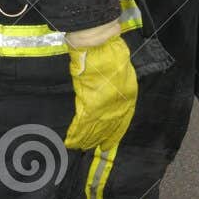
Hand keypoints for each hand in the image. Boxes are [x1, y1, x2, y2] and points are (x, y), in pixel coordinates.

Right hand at [64, 26, 137, 149]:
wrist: (100, 50)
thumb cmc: (112, 55)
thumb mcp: (123, 72)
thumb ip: (118, 86)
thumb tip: (110, 93)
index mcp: (128, 99)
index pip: (122, 122)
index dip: (115, 134)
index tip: (109, 142)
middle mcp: (117, 107)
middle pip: (108, 129)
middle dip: (100, 139)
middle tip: (95, 148)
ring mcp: (103, 108)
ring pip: (94, 130)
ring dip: (86, 140)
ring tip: (81, 147)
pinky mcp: (88, 106)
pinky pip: (81, 125)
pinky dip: (75, 134)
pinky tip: (71, 142)